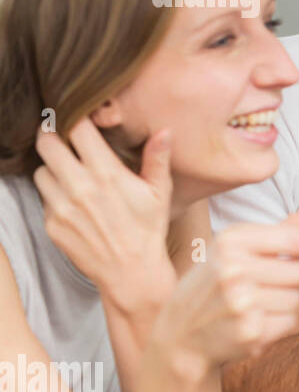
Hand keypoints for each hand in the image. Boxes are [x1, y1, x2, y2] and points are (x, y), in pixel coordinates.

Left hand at [33, 120, 175, 312]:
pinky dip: (54, 196)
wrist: (131, 272)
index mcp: (107, 173)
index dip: (76, 119)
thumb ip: (158, 158)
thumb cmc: (148, 229)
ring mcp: (62, 207)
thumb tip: (164, 131)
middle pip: (46, 144)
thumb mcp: (160, 192)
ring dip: (51, 168)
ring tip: (69, 174)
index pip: (78, 130)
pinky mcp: (52, 224)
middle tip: (61, 139)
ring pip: (40, 171)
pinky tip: (73, 202)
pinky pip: (44, 199)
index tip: (79, 120)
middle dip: (51, 136)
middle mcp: (80, 187)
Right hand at [155, 206, 298, 370]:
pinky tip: (256, 322)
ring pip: (298, 299)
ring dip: (286, 304)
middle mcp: (233, 270)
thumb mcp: (239, 247)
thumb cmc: (215, 285)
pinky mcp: (250, 332)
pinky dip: (281, 325)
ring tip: (258, 305)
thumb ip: (288, 227)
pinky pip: (291, 322)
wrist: (181, 334)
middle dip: (291, 280)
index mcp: (230, 242)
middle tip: (267, 285)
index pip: (296, 238)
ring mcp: (241, 303)